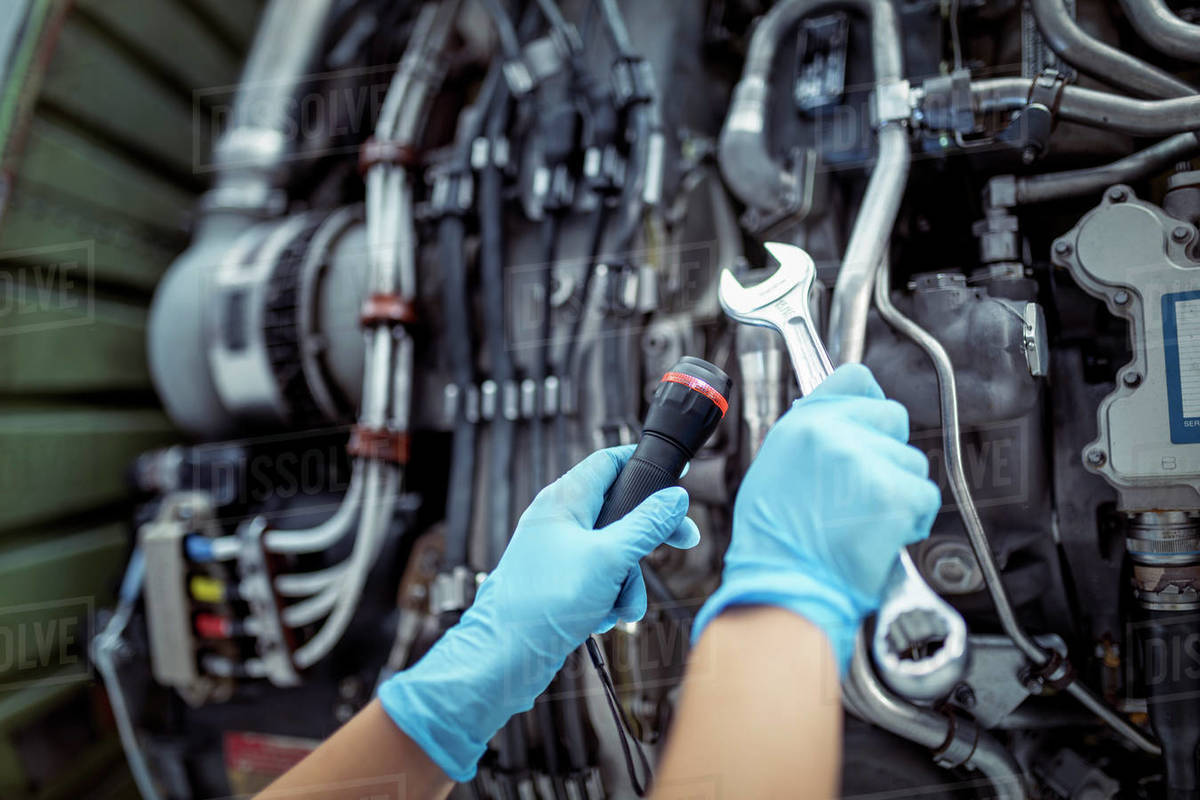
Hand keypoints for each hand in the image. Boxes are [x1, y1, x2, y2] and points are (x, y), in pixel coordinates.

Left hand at [378, 445, 698, 781]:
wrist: (504, 659)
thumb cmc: (545, 603)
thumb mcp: (609, 559)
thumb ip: (647, 525)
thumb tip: (675, 499)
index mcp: (563, 500)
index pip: (609, 461)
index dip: (643, 465)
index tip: (674, 479)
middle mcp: (558, 520)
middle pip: (619, 511)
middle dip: (647, 536)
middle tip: (682, 541)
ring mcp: (557, 552)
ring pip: (613, 551)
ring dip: (627, 580)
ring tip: (621, 604)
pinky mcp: (558, 582)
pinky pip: (598, 579)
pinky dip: (608, 597)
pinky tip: (602, 618)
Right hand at [692, 363, 940, 671]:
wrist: (785, 592)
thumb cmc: (776, 547)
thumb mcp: (775, 472)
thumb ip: (812, 441)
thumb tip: (843, 428)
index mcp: (801, 426)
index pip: (855, 379)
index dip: (869, 402)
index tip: (871, 422)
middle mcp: (833, 434)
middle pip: (893, 418)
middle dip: (888, 454)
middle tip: (864, 491)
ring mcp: (866, 461)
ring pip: (913, 461)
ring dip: (900, 491)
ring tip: (865, 522)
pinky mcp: (895, 494)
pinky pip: (925, 496)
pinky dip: (912, 519)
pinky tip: (881, 536)